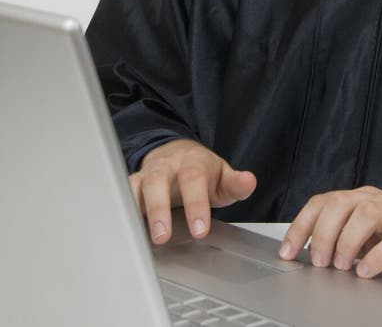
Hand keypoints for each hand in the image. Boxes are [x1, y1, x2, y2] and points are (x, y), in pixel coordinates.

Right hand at [129, 138, 256, 244]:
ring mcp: (149, 173)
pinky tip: (125, 230)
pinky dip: (123, 208)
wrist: (180, 153)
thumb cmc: (203, 172)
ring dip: (138, 211)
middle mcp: (168, 166)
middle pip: (159, 182)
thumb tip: (249, 181)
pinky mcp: (135, 182)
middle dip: (159, 209)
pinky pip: (124, 192)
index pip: (194, 180)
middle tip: (163, 237)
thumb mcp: (223, 177)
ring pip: (138, 186)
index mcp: (193, 163)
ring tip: (142, 237)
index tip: (200, 231)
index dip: (196, 205)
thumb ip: (236, 183)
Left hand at [279, 186, 381, 283]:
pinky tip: (367, 272)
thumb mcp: (378, 238)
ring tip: (340, 266)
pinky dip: (378, 255)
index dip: (301, 225)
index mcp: (366, 200)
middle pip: (341, 203)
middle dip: (321, 233)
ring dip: (346, 241)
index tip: (286, 252)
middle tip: (317, 263)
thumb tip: (313, 255)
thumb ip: (351, 239)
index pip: (324, 202)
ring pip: (366, 213)